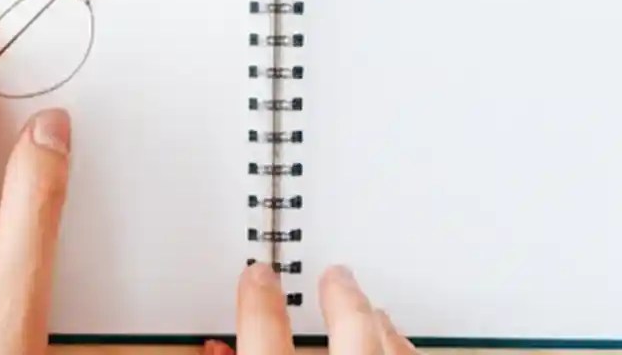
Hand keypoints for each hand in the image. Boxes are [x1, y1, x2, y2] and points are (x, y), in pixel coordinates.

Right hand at [214, 263, 417, 354]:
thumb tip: (219, 351)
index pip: (266, 344)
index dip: (259, 306)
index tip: (258, 278)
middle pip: (353, 334)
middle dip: (345, 302)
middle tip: (337, 275)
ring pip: (392, 353)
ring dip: (382, 329)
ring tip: (376, 312)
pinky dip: (402, 354)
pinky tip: (401, 348)